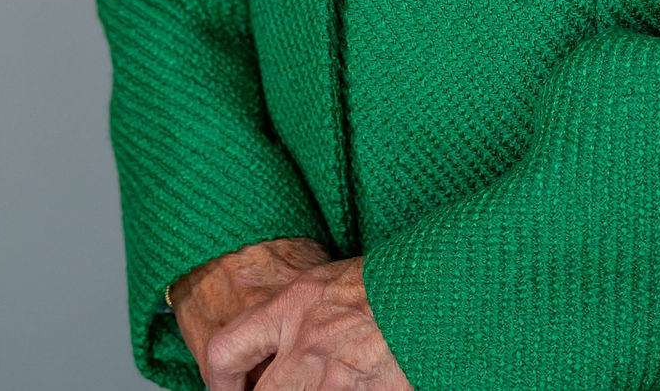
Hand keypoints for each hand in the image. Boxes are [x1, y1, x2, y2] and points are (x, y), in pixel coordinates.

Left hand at [172, 240, 411, 390]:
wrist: (441, 286)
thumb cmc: (391, 279)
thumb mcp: (332, 282)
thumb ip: (299, 314)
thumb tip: (280, 344)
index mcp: (293, 306)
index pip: (225, 349)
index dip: (219, 382)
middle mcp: (306, 344)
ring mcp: (333, 377)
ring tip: (332, 380)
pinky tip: (361, 386)